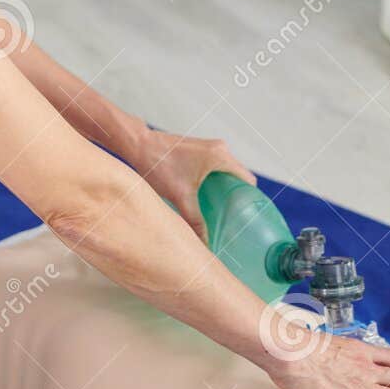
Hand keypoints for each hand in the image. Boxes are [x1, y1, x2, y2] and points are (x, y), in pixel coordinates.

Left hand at [131, 128, 255, 240]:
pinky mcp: (199, 149)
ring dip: (226, 187)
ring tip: (221, 208)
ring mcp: (209, 147)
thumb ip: (195, 221)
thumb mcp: (180, 197)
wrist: (139, 145)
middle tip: (233, 216)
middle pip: (238, 175)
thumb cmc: (159, 165)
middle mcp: (219, 148)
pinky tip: (207, 195)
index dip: (250, 197)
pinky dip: (216, 179)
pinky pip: (216, 166)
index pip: (247, 179)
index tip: (248, 214)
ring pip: (226, 170)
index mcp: (220, 157)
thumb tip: (204, 243)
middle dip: (237, 195)